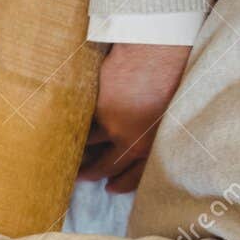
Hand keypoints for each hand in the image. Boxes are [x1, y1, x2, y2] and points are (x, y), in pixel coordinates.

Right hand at [79, 42, 191, 192]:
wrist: (157, 52)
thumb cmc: (175, 73)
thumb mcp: (174, 108)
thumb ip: (158, 127)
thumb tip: (145, 132)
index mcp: (159, 142)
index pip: (138, 174)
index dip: (123, 182)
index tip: (111, 187)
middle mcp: (137, 141)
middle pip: (109, 165)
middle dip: (94, 173)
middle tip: (82, 177)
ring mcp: (115, 128)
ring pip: (90, 146)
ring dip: (77, 152)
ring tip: (65, 154)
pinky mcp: (98, 112)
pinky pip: (82, 125)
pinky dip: (72, 128)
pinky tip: (63, 130)